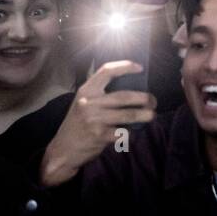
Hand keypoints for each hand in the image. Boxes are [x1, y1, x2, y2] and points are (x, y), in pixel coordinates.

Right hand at [39, 61, 157, 186]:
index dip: (125, 66)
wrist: (63, 149)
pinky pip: (123, 132)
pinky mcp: (99, 136)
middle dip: (143, 98)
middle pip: (124, 96)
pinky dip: (131, 132)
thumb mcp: (83, 103)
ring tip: (151, 115)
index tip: (140, 67)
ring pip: (128, 114)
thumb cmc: (78, 123)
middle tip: (153, 100)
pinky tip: (134, 132)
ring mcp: (94, 120)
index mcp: (86, 91)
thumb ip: (100, 94)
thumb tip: (131, 85)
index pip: (107, 71)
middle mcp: (89, 103)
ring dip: (144, 115)